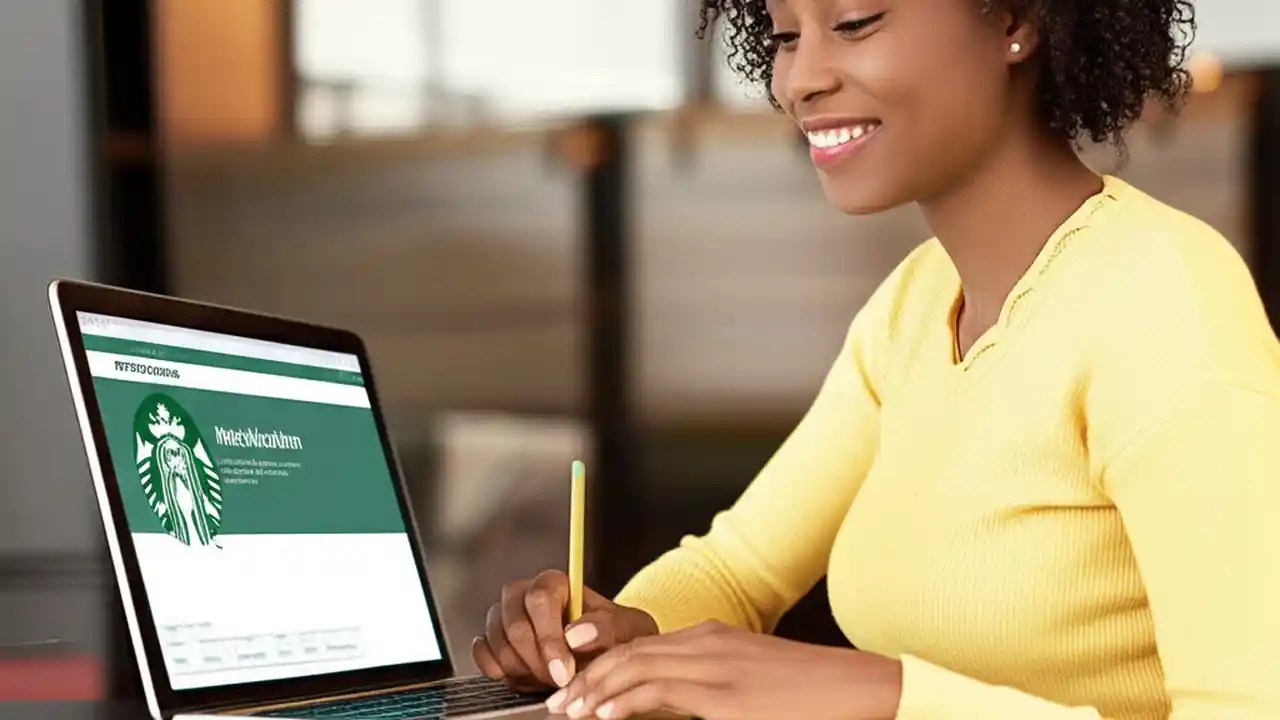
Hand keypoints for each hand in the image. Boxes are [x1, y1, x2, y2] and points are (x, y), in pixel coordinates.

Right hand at [471, 570, 658, 689]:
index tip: (564, 671)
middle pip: (514, 624)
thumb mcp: (626, 629)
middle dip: (537, 660)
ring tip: (549, 680)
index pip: (539, 599)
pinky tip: (527, 678)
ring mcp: (503, 618)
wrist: (603, 656)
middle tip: (558, 682)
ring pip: (498, 642)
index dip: (549, 638)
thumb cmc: (616, 637)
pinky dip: (502, 673)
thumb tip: (576, 634)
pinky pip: (482, 656)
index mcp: (554, 583)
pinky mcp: (491, 641)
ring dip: (523, 669)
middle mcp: (523, 595)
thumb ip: (606, 627)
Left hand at [545, 620, 902, 719]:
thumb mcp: (747, 687)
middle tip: (556, 704)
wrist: (854, 690)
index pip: (639, 647)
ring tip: (569, 711)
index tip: (575, 691)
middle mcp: (706, 643)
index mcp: (710, 639)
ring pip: (635, 667)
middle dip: (586, 678)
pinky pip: (659, 690)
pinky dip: (624, 701)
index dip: (600, 667)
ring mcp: (715, 665)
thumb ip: (707, 690)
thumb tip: (666, 708)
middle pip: (628, 653)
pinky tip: (603, 716)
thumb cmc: (805, 697)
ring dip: (594, 690)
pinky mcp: (725, 694)